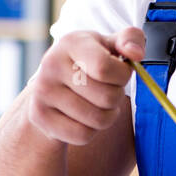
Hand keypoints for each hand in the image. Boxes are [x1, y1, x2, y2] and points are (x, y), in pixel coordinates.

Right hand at [26, 27, 144, 144]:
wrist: (51, 84)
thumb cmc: (89, 62)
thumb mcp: (109, 44)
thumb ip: (130, 39)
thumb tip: (136, 53)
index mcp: (71, 43)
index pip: (105, 68)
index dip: (123, 75)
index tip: (120, 73)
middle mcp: (52, 65)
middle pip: (107, 97)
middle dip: (117, 96)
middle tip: (107, 89)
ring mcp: (42, 92)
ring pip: (98, 120)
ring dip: (107, 115)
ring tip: (98, 103)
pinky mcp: (40, 116)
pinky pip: (83, 135)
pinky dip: (92, 131)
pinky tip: (85, 117)